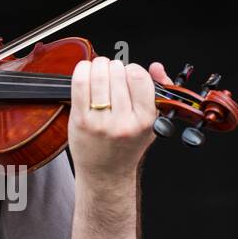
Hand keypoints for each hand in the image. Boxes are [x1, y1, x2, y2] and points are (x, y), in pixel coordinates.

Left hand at [68, 57, 173, 180]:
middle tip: (111, 71)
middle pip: (117, 73)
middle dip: (114, 66)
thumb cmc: (127, 145)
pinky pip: (79, 85)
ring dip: (98, 65)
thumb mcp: (151, 122)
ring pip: (98, 76)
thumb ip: (158, 91)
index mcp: (144, 120)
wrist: (106, 173)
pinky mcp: (81, 121)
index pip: (139, 77)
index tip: (128, 72)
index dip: (132, 68)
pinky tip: (84, 71)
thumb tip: (156, 67)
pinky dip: (81, 71)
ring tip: (98, 69)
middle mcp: (123, 122)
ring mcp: (101, 122)